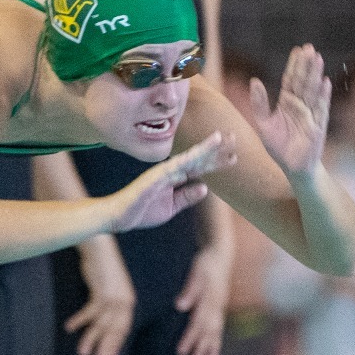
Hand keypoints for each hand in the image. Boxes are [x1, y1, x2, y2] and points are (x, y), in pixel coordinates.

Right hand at [66, 242, 135, 354]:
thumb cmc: (102, 267)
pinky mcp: (102, 292)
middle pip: (115, 330)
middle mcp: (124, 301)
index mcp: (128, 301)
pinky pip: (90, 312)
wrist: (100, 247)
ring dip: (91, 339)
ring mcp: (114, 297)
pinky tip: (69, 327)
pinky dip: (80, 321)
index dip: (115, 343)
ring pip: (102, 324)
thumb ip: (108, 302)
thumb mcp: (109, 287)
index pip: (123, 328)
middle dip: (106, 347)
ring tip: (82, 352)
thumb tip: (101, 318)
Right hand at [109, 131, 235, 233]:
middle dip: (216, 150)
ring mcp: (163, 172)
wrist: (119, 217)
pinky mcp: (154, 177)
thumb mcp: (171, 206)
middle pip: (197, 158)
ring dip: (204, 149)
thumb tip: (205, 187)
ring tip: (220, 138)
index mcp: (175, 178)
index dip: (216, 161)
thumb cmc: (142, 210)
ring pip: (187, 158)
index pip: (200, 167)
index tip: (234, 156)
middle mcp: (171, 171)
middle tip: (234, 137)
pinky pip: (173, 167)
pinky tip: (198, 153)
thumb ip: (187, 196)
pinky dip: (185, 159)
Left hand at [174, 246, 230, 354]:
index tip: (180, 352)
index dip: (189, 338)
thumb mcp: (196, 271)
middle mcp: (217, 306)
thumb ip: (190, 289)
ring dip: (212, 349)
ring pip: (216, 332)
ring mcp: (220, 308)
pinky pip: (220, 328)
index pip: (197, 323)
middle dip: (201, 349)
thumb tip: (179, 306)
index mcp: (209, 299)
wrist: (220, 254)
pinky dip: (217, 342)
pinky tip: (214, 353)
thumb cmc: (205, 262)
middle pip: (208, 332)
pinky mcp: (220, 308)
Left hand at [249, 44, 330, 175]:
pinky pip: (321, 108)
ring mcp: (311, 114)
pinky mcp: (318, 125)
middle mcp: (300, 106)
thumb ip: (259, 103)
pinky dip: (323, 95)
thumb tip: (255, 80)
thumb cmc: (279, 147)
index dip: (294, 65)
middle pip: (303, 81)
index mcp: (287, 103)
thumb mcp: (263, 124)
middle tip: (309, 47)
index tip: (297, 50)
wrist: (293, 167)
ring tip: (318, 58)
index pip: (291, 80)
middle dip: (306, 65)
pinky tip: (326, 82)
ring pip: (312, 90)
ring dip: (315, 74)